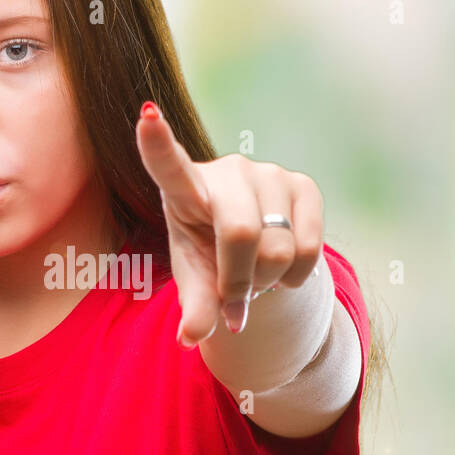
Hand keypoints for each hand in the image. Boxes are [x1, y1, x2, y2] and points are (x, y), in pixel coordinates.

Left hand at [134, 101, 323, 346]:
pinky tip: (282, 269)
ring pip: (278, 250)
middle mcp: (229, 171)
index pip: (168, 165)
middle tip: (234, 298)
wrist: (253, 247)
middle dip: (240, 282)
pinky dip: (294, 277)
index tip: (147, 116)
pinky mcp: (304, 186)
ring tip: (255, 274)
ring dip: (267, 282)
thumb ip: (193, 307)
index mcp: (185, 189)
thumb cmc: (207, 254)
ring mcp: (270, 174)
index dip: (157, 144)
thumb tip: (190, 338)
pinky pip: (307, 250)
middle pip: (241, 235)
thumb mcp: (193, 279)